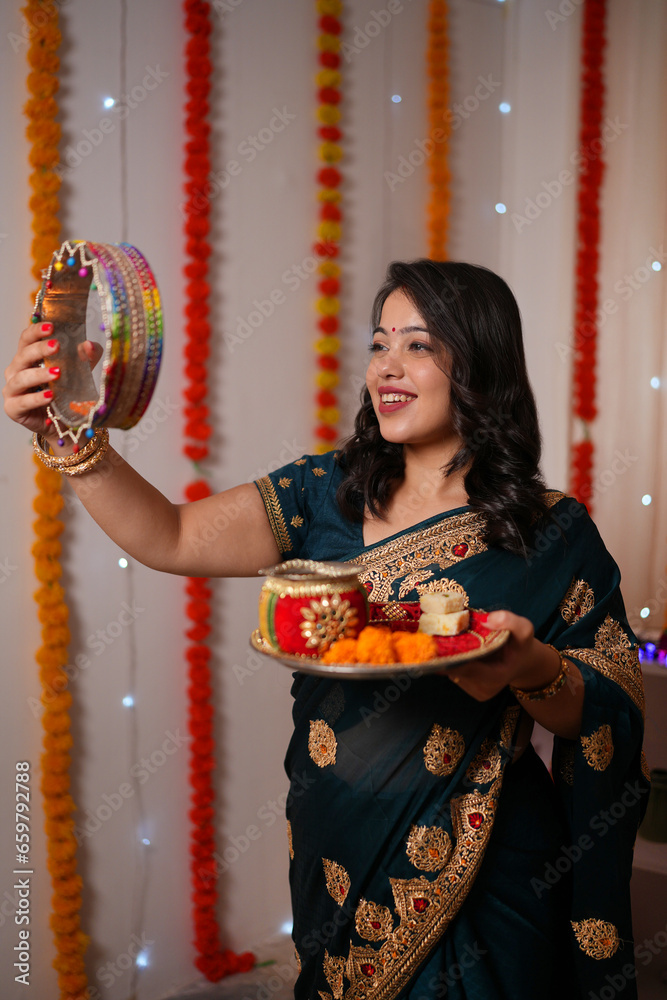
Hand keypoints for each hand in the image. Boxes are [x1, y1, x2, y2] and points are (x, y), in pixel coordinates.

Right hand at [3, 322, 102, 436]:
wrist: (65, 422)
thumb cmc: (66, 393)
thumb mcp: (80, 372)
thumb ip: (86, 358)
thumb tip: (90, 345)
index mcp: (28, 357)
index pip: (26, 339)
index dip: (36, 330)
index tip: (51, 326)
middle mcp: (16, 371)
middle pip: (23, 355)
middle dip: (39, 349)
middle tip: (56, 345)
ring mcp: (12, 390)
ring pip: (21, 378)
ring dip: (39, 374)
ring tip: (57, 373)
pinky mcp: (13, 408)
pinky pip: (22, 401)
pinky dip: (36, 398)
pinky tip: (50, 395)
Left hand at [445, 610, 560, 701]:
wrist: (521, 661)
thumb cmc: (520, 645)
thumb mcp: (524, 629)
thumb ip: (510, 621)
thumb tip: (487, 619)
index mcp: (496, 677)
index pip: (467, 668)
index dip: (449, 657)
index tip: (434, 644)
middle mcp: (482, 688)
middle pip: (454, 670)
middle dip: (443, 652)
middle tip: (431, 635)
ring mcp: (473, 690)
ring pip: (451, 670)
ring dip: (447, 654)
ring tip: (446, 637)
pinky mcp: (466, 686)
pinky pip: (452, 670)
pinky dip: (452, 657)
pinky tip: (454, 646)